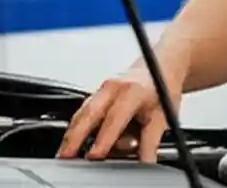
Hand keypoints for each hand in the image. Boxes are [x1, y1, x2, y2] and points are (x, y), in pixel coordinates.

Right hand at [57, 66, 182, 162]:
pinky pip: (83, 110)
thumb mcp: (163, 115)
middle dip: (75, 136)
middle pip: (88, 114)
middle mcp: (114, 87)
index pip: (114, 118)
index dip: (104, 138)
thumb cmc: (163, 86)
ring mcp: (103, 88)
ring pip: (82, 112)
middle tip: (65, 156)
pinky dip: (76, 126)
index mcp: (132, 90)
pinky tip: (71, 140)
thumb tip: (146, 161)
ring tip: (63, 153)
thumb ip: (151, 141)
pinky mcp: (97, 93)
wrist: (162, 64)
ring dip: (71, 133)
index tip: (95, 155)